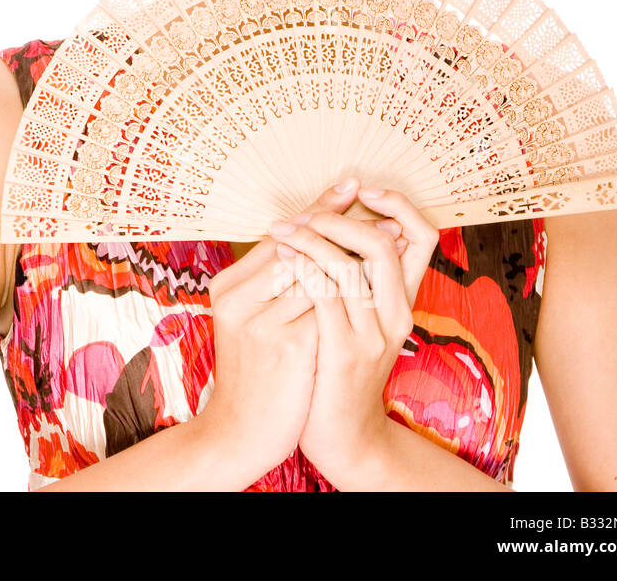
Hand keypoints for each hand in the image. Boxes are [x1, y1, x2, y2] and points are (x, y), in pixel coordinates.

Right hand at [197, 178, 389, 483]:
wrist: (241, 430)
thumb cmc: (255, 371)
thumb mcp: (253, 320)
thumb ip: (276, 282)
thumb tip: (324, 237)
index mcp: (227, 287)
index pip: (279, 235)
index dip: (317, 209)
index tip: (349, 185)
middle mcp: (236, 299)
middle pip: (296, 246)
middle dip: (340, 225)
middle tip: (379, 207)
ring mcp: (259, 323)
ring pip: (315, 271)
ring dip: (355, 253)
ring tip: (389, 237)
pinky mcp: (287, 347)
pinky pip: (326, 306)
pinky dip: (353, 289)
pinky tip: (379, 276)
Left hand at [267, 185, 438, 486]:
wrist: (343, 436)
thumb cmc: (339, 368)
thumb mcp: (357, 319)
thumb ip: (355, 278)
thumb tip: (340, 226)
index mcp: (403, 301)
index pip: (423, 237)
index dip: (399, 205)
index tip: (363, 188)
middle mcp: (396, 314)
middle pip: (385, 243)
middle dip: (341, 217)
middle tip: (302, 214)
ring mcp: (372, 334)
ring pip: (350, 266)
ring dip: (311, 238)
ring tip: (281, 229)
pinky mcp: (343, 352)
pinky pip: (325, 296)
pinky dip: (302, 267)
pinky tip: (282, 256)